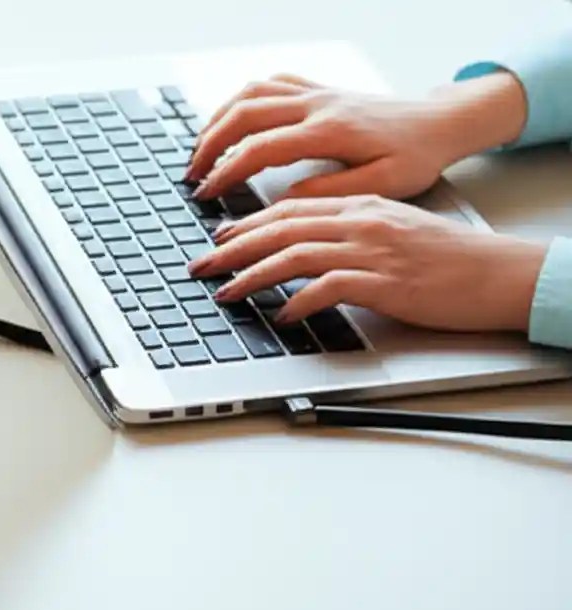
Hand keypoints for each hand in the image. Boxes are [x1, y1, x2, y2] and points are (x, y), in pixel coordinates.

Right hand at [185, 71, 526, 200]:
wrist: (441, 122)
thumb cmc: (417, 156)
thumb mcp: (383, 185)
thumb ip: (331, 192)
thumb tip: (286, 198)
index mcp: (329, 131)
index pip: (260, 149)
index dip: (226, 172)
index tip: (207, 192)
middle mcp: (317, 105)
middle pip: (244, 114)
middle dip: (209, 145)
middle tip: (193, 173)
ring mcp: (317, 92)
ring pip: (250, 93)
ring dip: (218, 119)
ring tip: (202, 148)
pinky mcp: (319, 89)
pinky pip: (269, 83)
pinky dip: (241, 100)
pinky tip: (231, 120)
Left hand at [188, 195, 547, 332]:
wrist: (495, 271)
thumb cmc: (445, 257)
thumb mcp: (390, 228)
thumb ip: (347, 229)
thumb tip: (301, 244)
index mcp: (359, 205)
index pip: (287, 208)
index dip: (246, 224)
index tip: (217, 238)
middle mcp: (360, 222)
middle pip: (280, 228)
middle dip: (232, 249)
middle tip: (201, 266)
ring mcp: (371, 251)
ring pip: (294, 254)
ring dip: (252, 275)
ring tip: (225, 292)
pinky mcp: (384, 283)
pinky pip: (327, 288)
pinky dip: (298, 303)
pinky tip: (281, 317)